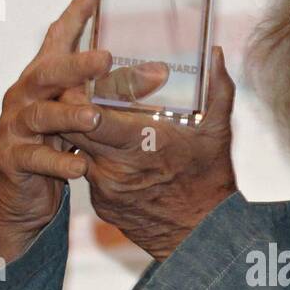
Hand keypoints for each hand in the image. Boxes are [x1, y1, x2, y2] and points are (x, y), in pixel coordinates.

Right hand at [0, 0, 110, 264]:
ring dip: (69, 113)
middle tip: (107, 57)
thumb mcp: (76, 114)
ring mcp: (15, 127)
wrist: (21, 197)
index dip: (74, 17)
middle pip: (48, 72)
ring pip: (41, 114)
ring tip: (94, 116)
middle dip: (76, 64)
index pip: (57, 41)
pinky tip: (80, 168)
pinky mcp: (13, 159)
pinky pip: (36, 159)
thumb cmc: (55, 147)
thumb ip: (99, 92)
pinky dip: (58, 163)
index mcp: (43, 80)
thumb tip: (152, 72)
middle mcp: (25, 96)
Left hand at [57, 46, 237, 260]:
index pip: (91, 114)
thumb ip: (217, 88)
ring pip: (76, 148)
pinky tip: (105, 147)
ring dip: (79, 129)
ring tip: (87, 110)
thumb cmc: (210, 183)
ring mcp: (105, 188)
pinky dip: (93, 156)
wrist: (200, 236)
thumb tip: (216, 53)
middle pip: (73, 128)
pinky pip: (87, 171)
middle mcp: (115, 168)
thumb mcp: (218, 133)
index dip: (80, 92)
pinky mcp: (100, 203)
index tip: (81, 74)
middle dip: (72, 105)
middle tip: (76, 85)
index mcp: (142, 145)